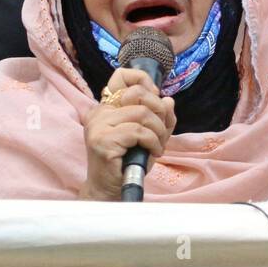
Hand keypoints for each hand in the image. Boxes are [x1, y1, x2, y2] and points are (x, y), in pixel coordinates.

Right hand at [78, 67, 175, 200]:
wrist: (109, 190)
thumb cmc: (128, 163)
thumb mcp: (149, 137)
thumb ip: (159, 118)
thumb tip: (168, 100)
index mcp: (106, 107)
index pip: (121, 76)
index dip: (143, 81)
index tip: (155, 100)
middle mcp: (99, 112)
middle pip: (138, 94)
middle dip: (158, 112)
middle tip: (161, 132)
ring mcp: (99, 126)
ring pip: (141, 113)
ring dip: (158, 130)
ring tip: (157, 145)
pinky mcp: (104, 140)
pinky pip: (139, 131)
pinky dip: (153, 141)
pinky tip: (153, 153)